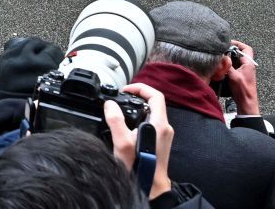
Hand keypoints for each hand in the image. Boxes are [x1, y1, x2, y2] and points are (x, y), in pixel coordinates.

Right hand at [106, 83, 173, 199]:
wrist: (151, 187)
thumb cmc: (140, 168)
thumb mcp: (122, 143)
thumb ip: (116, 121)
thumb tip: (110, 105)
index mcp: (158, 124)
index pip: (155, 95)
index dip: (140, 88)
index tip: (126, 90)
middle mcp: (164, 127)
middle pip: (154, 102)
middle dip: (138, 96)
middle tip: (123, 98)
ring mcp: (164, 134)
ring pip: (153, 112)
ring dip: (138, 107)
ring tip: (123, 109)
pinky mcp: (160, 141)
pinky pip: (151, 122)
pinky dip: (140, 117)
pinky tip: (128, 125)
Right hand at [224, 40, 259, 114]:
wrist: (247, 103)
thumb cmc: (243, 90)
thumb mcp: (233, 76)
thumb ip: (227, 65)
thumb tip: (220, 56)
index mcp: (248, 64)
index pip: (246, 48)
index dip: (238, 44)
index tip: (228, 43)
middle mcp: (247, 66)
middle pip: (239, 53)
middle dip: (230, 50)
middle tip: (221, 50)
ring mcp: (244, 71)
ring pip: (236, 60)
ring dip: (228, 58)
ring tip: (220, 57)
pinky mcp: (240, 76)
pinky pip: (234, 66)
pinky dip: (228, 65)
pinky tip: (221, 66)